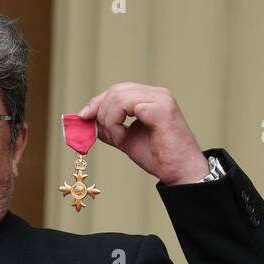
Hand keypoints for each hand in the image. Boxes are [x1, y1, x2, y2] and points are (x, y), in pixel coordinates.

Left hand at [78, 82, 208, 184]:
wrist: (180, 173)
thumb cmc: (158, 157)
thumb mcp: (127, 140)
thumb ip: (110, 128)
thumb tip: (88, 121)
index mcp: (150, 98)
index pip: (118, 90)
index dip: (98, 102)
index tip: (83, 117)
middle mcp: (157, 93)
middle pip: (116, 90)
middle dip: (100, 111)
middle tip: (103, 134)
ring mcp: (160, 98)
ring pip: (118, 96)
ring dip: (109, 119)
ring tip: (118, 138)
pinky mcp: (161, 108)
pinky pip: (126, 106)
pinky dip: (116, 123)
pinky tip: (123, 138)